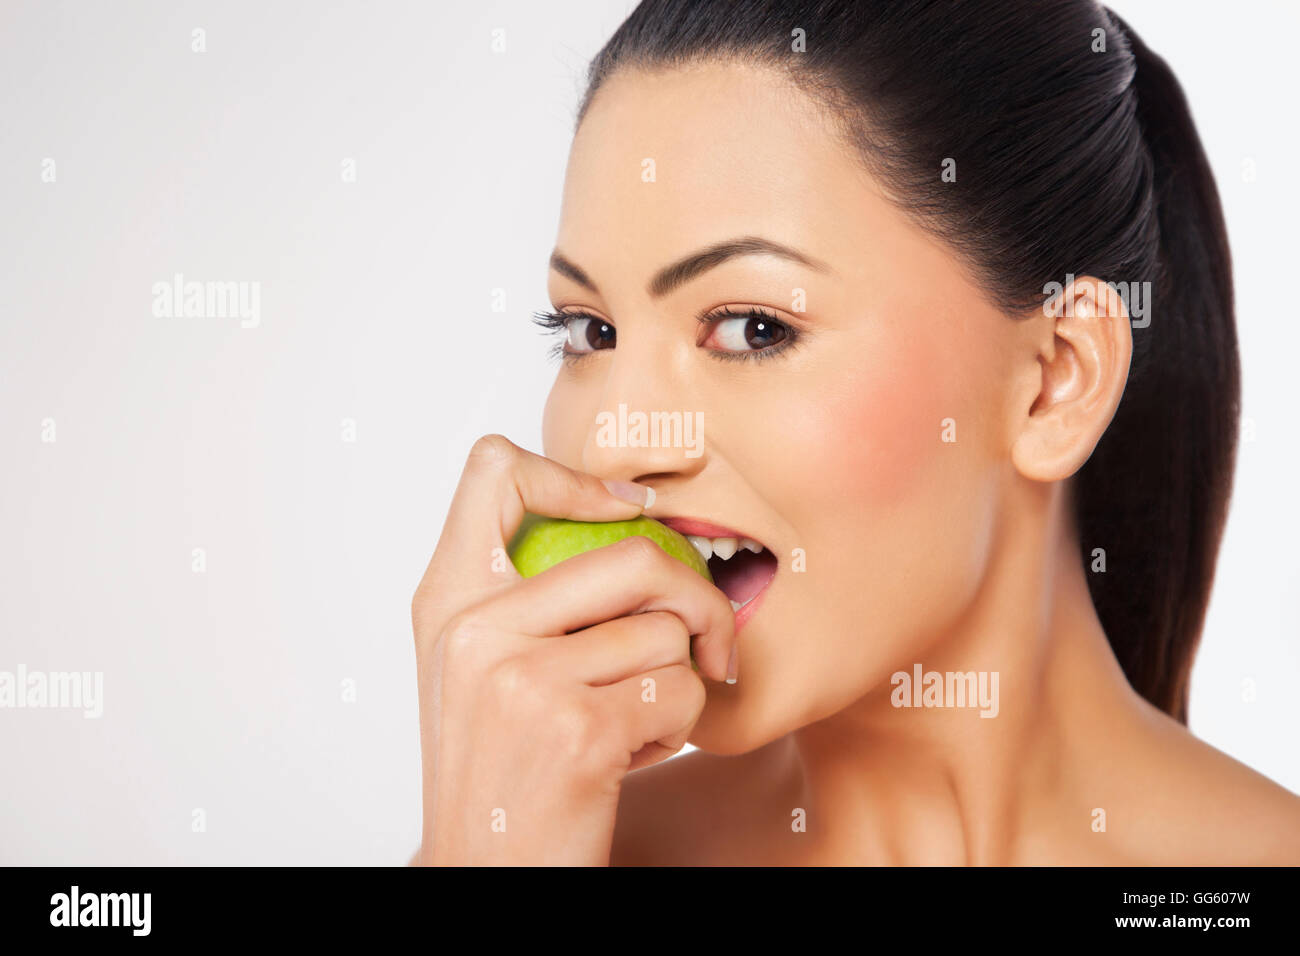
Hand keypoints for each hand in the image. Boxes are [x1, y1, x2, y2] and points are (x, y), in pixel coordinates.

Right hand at [411, 435, 735, 864]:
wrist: (484, 871)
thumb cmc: (498, 768)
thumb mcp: (477, 667)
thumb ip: (525, 595)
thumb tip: (629, 520)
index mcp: (446, 601)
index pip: (494, 470)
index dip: (579, 477)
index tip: (632, 513)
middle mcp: (476, 628)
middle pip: (635, 555)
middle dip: (697, 600)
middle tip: (710, 642)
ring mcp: (524, 678)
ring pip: (668, 634)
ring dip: (675, 684)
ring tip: (631, 723)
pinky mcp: (578, 730)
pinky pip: (679, 691)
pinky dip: (676, 727)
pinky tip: (632, 755)